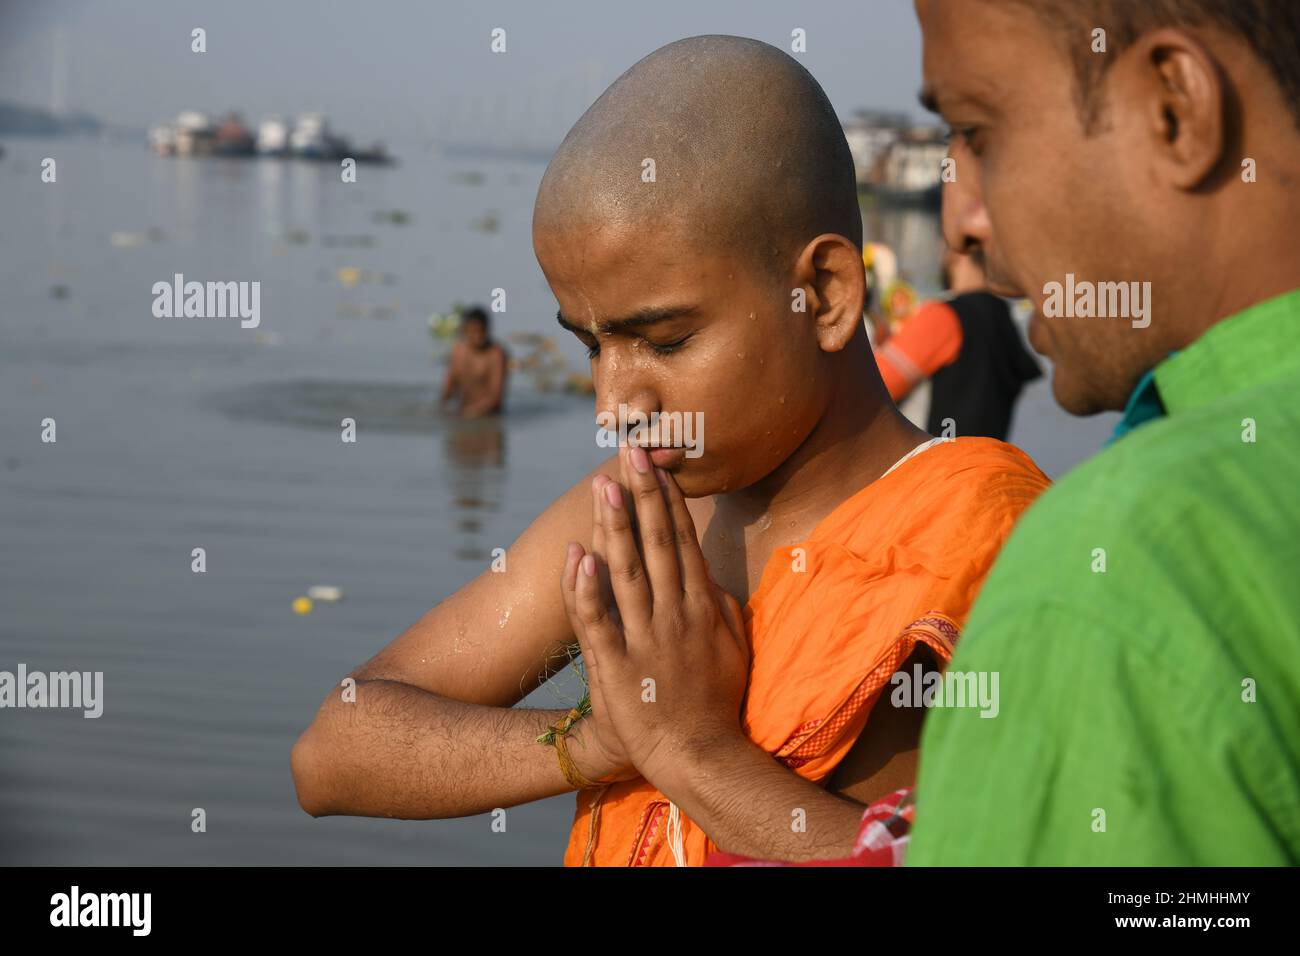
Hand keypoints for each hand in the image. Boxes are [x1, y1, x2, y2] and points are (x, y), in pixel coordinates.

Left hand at [564, 444, 750, 786]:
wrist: (701, 757)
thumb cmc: (719, 703)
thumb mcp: (736, 648)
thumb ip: (726, 608)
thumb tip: (711, 577)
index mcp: (703, 608)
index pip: (684, 542)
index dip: (668, 500)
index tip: (656, 465)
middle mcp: (676, 616)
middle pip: (656, 545)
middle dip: (642, 496)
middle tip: (628, 454)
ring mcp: (645, 640)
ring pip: (627, 573)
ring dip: (615, 528)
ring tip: (602, 487)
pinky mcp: (617, 668)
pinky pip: (598, 623)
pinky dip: (586, 590)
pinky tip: (579, 557)